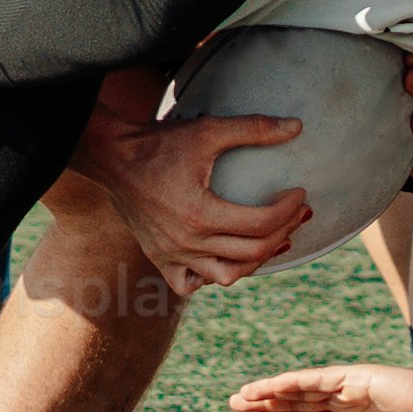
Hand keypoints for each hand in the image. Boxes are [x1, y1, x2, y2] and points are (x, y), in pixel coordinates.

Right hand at [82, 94, 315, 284]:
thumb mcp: (208, 130)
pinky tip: (227, 256)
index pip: (260, 224)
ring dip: (256, 260)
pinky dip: (212, 277)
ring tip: (274, 239)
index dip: (288, 210)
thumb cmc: (160, 142)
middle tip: (298, 213)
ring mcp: (171, 255)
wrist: (112, 157)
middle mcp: (186, 242)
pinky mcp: (159, 258)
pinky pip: (190, 284)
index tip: (300, 193)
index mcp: (200, 214)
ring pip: (226, 276)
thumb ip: (254, 128)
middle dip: (283, 232)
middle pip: (251, 252)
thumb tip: (297, 127)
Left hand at [228, 359, 412, 411]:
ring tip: (241, 397)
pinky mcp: (358, 378)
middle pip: (298, 402)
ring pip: (302, 389)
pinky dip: (291, 382)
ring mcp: (352, 389)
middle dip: (266, 405)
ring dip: (271, 393)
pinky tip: (268, 388)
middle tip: (234, 405)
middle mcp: (349, 404)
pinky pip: (318, 380)